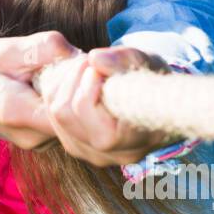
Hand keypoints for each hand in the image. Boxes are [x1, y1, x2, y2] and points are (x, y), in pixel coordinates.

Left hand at [35, 46, 171, 166]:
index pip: (84, 107)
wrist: (161, 108)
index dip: (87, 80)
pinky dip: (60, 94)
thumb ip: (123, 60)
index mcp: (131, 139)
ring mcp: (89, 153)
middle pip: (63, 112)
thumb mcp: (148, 64)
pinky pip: (52, 118)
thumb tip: (94, 59)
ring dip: (64, 84)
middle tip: (88, 61)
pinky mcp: (76, 147)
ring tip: (85, 70)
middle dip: (72, 78)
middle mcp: (108, 154)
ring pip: (55, 114)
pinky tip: (79, 83)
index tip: (99, 66)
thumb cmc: (155, 84)